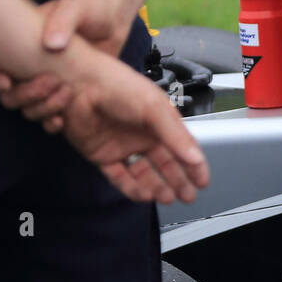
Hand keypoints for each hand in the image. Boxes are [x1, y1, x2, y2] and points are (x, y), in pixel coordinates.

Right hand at [0, 0, 133, 119]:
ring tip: (65, 95)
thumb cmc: (91, 7)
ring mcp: (44, 80)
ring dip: (39, 107)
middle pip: (8, 90)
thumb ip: (64, 21)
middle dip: (23, 93)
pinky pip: (49, 113)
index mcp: (20, 41)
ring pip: (27, 105)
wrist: (113, 21)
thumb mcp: (77, 7)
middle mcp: (27, 63)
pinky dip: (51, 120)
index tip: (6, 82)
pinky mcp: (61, 93)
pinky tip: (62, 120)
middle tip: (50, 83)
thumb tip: (50, 44)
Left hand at [55, 41, 208, 204]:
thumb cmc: (117, 85)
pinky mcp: (102, 155)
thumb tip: (195, 158)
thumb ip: (176, 136)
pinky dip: (131, 188)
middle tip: (187, 196)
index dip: (194, 165)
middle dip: (177, 181)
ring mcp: (122, 146)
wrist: (79, 84)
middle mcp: (142, 134)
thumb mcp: (154, 108)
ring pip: (143, 174)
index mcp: (159, 121)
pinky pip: (119, 177)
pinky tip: (143, 193)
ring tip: (166, 197)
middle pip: (164, 164)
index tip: (202, 181)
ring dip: (156, 187)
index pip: (182, 147)